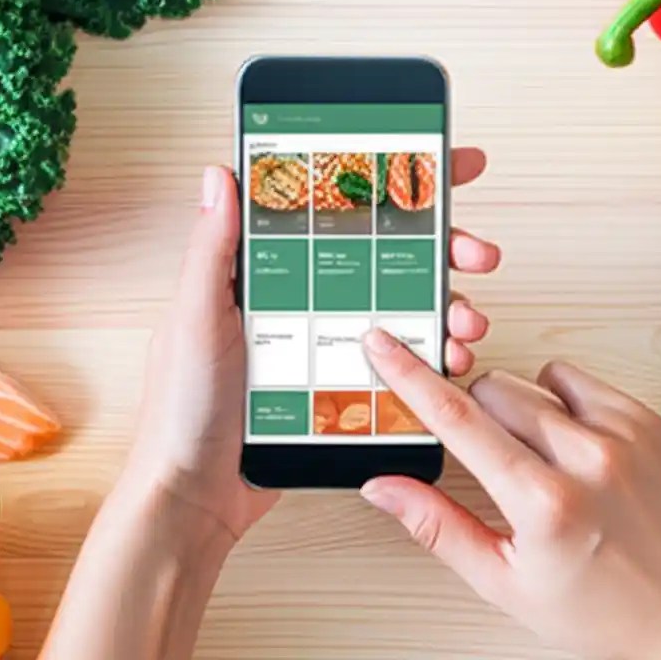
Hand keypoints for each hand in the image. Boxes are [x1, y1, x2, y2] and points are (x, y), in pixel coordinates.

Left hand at [124, 150, 500, 540]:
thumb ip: (212, 250)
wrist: (195, 498)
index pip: (331, 206)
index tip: (441, 162)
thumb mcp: (194, 320)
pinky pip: (396, 359)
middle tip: (479, 251)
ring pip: (401, 305)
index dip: (386, 181)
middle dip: (441, 245)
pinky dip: (431, 354)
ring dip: (446, 304)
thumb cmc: (181, 409)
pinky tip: (450, 360)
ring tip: (468, 320)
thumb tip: (221, 173)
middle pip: (383, 252)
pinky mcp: (341, 385)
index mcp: (262, 268)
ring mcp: (325, 341)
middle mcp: (300, 295)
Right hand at [359, 333, 660, 659]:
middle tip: (486, 456)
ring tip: (538, 461)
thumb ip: (438, 527)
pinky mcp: (650, 423)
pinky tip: (573, 446)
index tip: (383, 344)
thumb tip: (384, 489)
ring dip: (520, 409)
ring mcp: (626, 435)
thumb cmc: (608, 615)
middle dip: (474, 414)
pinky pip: (582, 381)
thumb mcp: (507, 584)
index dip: (410, 377)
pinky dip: (563, 404)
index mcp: (545, 504)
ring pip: (535, 380)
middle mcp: (589, 460)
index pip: (458, 420)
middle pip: (493, 390)